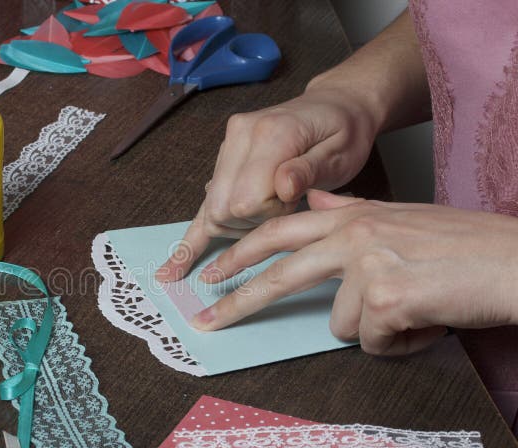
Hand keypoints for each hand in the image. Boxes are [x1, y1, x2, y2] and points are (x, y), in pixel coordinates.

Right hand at [156, 85, 378, 281]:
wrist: (336, 105)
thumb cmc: (344, 131)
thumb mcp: (341, 150)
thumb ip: (309, 170)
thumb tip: (282, 187)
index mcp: (269, 133)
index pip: (247, 200)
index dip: (271, 215)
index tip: (297, 203)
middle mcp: (239, 136)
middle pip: (223, 209)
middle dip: (253, 224)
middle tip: (286, 206)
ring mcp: (226, 147)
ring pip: (212, 212)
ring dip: (240, 225)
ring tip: (273, 206)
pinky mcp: (222, 160)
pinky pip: (201, 206)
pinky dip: (189, 241)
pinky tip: (172, 271)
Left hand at [189, 190, 517, 355]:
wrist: (516, 262)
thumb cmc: (465, 246)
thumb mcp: (401, 218)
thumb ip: (351, 212)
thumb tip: (314, 204)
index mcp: (354, 216)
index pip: (280, 230)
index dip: (241, 252)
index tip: (212, 270)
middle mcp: (354, 234)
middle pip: (279, 272)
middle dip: (238, 300)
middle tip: (206, 320)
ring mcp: (368, 264)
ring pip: (341, 323)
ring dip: (377, 329)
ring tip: (417, 310)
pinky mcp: (386, 297)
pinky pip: (373, 342)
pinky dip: (400, 343)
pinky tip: (427, 321)